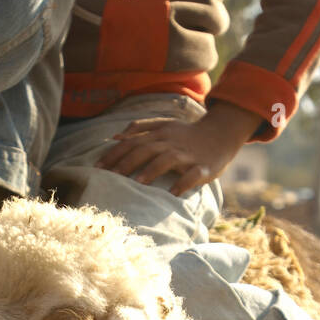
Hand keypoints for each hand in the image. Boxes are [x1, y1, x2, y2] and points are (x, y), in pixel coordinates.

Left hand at [96, 100, 260, 194]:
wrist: (221, 133)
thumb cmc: (187, 134)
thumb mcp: (164, 125)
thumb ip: (140, 128)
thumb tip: (115, 137)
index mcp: (160, 133)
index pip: (133, 141)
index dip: (115, 153)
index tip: (98, 167)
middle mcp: (172, 142)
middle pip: (146, 149)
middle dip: (127, 162)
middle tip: (111, 176)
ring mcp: (188, 155)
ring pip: (168, 159)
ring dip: (152, 170)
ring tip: (137, 183)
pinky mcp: (204, 167)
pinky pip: (193, 175)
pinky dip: (183, 183)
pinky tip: (173, 194)